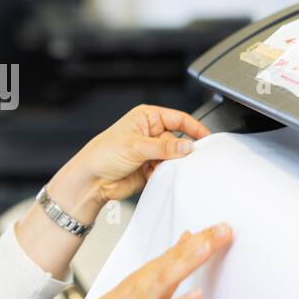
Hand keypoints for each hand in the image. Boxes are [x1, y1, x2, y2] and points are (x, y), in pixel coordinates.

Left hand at [69, 104, 210, 205]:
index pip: (179, 119)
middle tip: (185, 158)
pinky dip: (166, 174)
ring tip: (161, 167)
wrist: (91, 180)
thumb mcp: (135, 146)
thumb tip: (188, 146)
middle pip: (179, 140)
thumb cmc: (103, 154)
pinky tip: (155, 175)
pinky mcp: (151, 169)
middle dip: (181, 151)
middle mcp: (151, 133)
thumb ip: (164, 147)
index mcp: (147, 118)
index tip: (207, 138)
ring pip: (175, 157)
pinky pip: (168, 171)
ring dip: (172, 164)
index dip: (194, 128)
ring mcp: (152, 152)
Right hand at [76, 222, 231, 298]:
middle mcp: (148, 282)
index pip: (179, 250)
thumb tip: (188, 238)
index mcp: (151, 272)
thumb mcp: (144, 281)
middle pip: (177, 258)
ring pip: (169, 277)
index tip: (224, 226)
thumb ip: (169, 261)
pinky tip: (196, 295)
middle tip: (225, 228)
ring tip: (208, 247)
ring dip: (189, 261)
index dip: (202, 238)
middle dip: (201, 243)